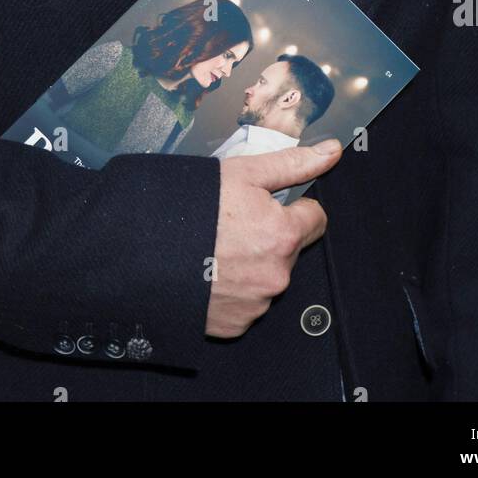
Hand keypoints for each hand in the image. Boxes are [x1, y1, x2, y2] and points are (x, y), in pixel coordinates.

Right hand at [205, 139, 342, 338]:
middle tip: (234, 224)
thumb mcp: (243, 173)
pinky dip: (233, 290)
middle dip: (269, 236)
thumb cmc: (192, 207)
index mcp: (283, 235)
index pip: (315, 220)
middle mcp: (276, 275)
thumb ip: (293, 164)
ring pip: (267, 277)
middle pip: (288, 249)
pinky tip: (210, 272)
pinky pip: (246, 304)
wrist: (145, 250)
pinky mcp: (234, 325)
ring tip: (217, 249)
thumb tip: (332, 152)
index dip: (294, 208)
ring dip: (251, 265)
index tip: (270, 205)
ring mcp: (255, 304)